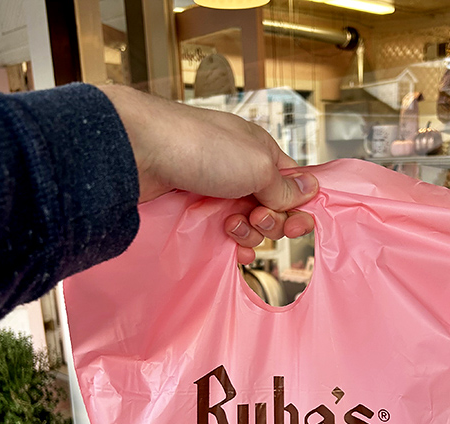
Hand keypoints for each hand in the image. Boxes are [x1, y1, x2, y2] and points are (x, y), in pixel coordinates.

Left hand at [99, 84, 316, 262]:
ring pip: (249, 227)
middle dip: (270, 222)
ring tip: (229, 225)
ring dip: (248, 234)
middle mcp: (241, 172)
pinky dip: (231, 245)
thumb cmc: (200, 148)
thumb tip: (312, 189)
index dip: (299, 208)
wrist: (138, 153)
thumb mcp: (257, 165)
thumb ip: (285, 186)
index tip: (295, 225)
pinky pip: (224, 236)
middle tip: (254, 217)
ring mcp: (218, 193)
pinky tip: (229, 250)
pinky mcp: (195, 212)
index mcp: (260, 153)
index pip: (293, 186)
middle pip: (273, 210)